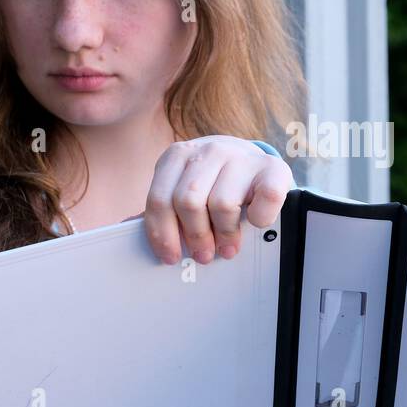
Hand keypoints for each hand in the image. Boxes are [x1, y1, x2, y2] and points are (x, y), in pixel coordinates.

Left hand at [145, 135, 293, 264]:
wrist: (254, 162)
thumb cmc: (216, 182)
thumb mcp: (186, 187)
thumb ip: (166, 207)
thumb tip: (134, 233)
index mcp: (179, 155)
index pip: (160, 199)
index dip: (163, 233)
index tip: (170, 256)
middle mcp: (209, 150)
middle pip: (188, 202)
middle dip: (195, 236)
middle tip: (203, 255)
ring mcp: (240, 157)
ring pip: (222, 204)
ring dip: (225, 233)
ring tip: (227, 245)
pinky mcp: (271, 167)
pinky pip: (264, 198)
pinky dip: (260, 217)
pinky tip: (256, 223)